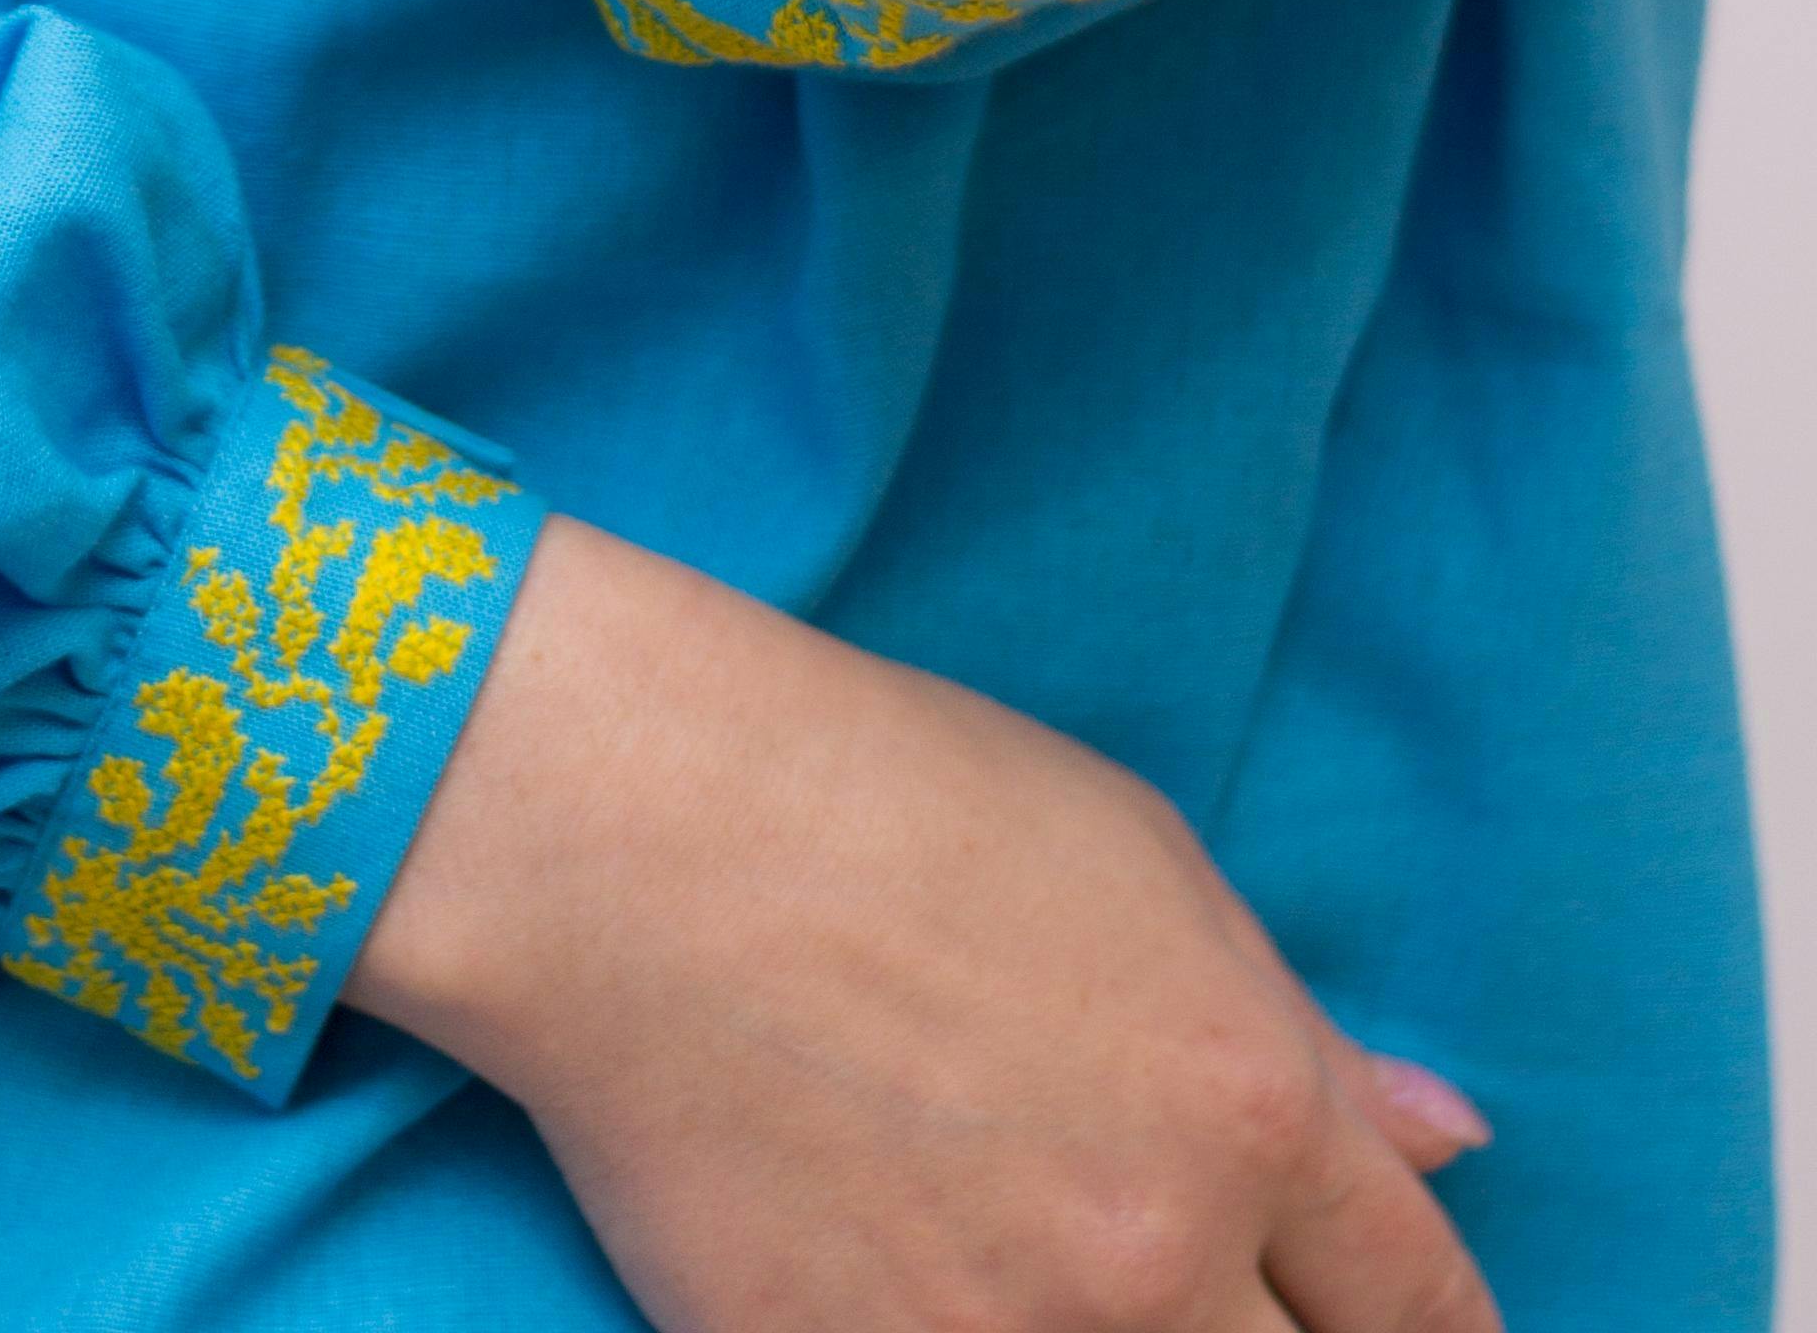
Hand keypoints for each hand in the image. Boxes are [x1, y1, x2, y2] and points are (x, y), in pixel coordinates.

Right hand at [351, 518, 1498, 1332]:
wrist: (636, 837)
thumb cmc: (889, 796)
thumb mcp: (1140, 861)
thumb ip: (1297, 1032)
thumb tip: (1443, 1140)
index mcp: (1248, 1109)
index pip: (1420, 1304)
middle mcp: (1155, 1258)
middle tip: (1218, 1300)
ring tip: (1059, 1283)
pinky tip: (929, 1287)